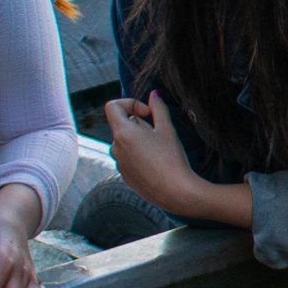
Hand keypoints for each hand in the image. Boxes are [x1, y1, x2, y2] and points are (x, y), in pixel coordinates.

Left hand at [104, 91, 207, 218]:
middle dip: (140, 124)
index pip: (112, 107)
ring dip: (140, 140)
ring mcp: (119, 163)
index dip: (130, 103)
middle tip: (160, 133)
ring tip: (160, 149)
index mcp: (123, 133)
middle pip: (122, 125)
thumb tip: (154, 94)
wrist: (176, 192)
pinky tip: (158, 163)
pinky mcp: (126, 176)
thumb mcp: (167, 129)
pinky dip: (140, 155)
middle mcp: (115, 148)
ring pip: (126, 142)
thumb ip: (158, 108)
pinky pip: (129, 157)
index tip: (147, 113)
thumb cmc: (171, 158)